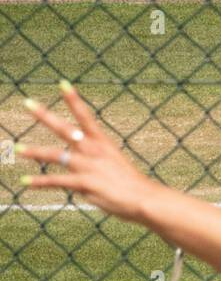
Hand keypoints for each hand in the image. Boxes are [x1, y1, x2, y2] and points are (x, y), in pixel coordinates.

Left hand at [16, 83, 154, 222]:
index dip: (73, 99)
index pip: (85, 115)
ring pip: (55, 155)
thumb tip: (73, 161)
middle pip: (65, 129)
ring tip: (17, 148)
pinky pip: (57, 181)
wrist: (142, 197)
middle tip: (28, 103)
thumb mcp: (113, 162)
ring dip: (35, 151)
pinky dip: (39, 182)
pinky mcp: (84, 183)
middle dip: (45, 115)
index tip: (62, 83)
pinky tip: (24, 182)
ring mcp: (88, 166)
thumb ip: (91, 160)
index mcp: (102, 141)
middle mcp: (93, 150)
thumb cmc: (129, 182)